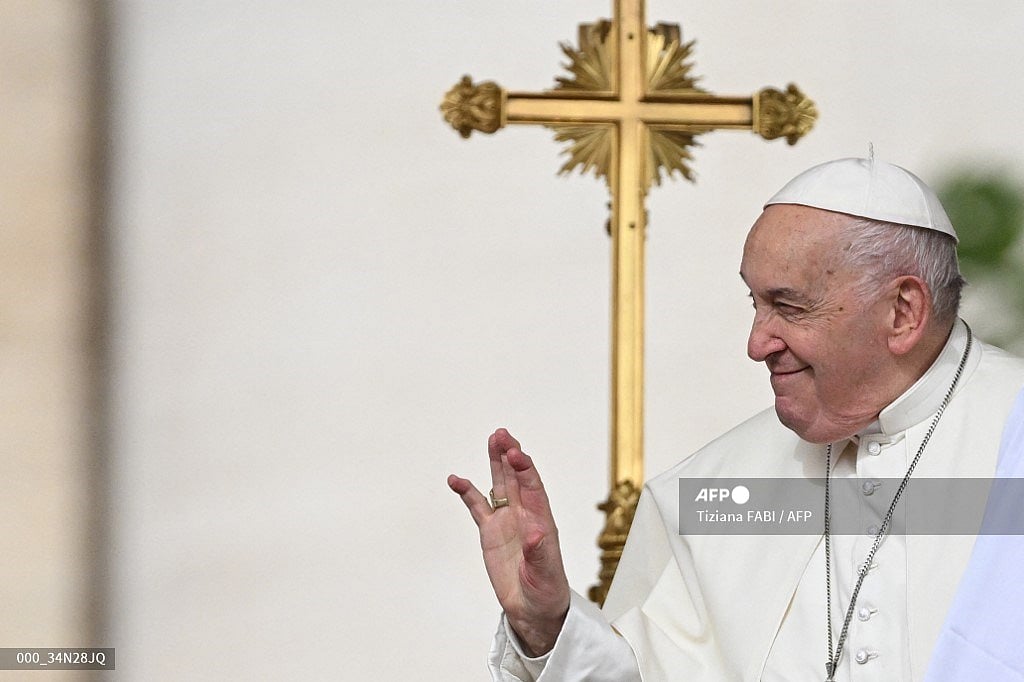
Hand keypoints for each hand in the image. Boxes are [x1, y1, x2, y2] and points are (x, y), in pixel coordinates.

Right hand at [448, 428, 570, 655]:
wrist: (533, 610)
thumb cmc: (546, 592)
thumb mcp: (545, 575)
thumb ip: (540, 553)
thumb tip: (536, 532)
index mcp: (542, 521)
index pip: (533, 488)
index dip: (525, 469)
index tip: (515, 454)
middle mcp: (525, 515)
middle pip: (517, 477)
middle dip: (510, 455)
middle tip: (502, 434)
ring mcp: (507, 521)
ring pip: (500, 484)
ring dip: (496, 463)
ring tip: (492, 440)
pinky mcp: (491, 532)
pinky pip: (477, 506)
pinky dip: (467, 492)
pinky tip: (456, 480)